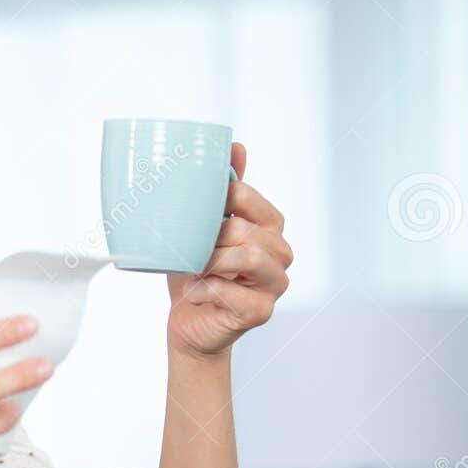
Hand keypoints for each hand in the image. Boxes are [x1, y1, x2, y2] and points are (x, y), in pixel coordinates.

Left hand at [167, 143, 292, 358]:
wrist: (189, 322)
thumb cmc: (195, 271)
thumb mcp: (201, 228)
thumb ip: (220, 191)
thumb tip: (235, 145)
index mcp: (268, 226)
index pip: (248, 199)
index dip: (216, 202)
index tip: (191, 212)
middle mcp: (280, 252)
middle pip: (246, 230)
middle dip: (209, 239)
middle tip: (187, 250)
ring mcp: (275, 284)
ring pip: (248, 258)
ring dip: (210, 262)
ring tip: (193, 270)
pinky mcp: (262, 311)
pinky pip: (233, 292)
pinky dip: (206, 290)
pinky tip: (195, 293)